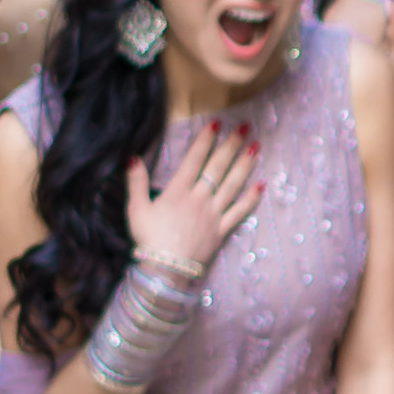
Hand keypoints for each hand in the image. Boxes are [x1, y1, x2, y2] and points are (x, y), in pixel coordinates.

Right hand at [126, 123, 261, 280]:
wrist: (166, 270)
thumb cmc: (149, 240)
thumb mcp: (136, 210)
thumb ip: (136, 182)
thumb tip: (132, 157)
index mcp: (178, 192)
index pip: (194, 160)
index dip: (206, 140)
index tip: (217, 123)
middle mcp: (199, 199)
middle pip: (218, 167)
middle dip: (232, 145)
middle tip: (246, 127)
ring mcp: (213, 214)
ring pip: (233, 185)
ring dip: (245, 165)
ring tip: (256, 147)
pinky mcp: (222, 230)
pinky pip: (240, 212)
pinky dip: (251, 198)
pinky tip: (261, 185)